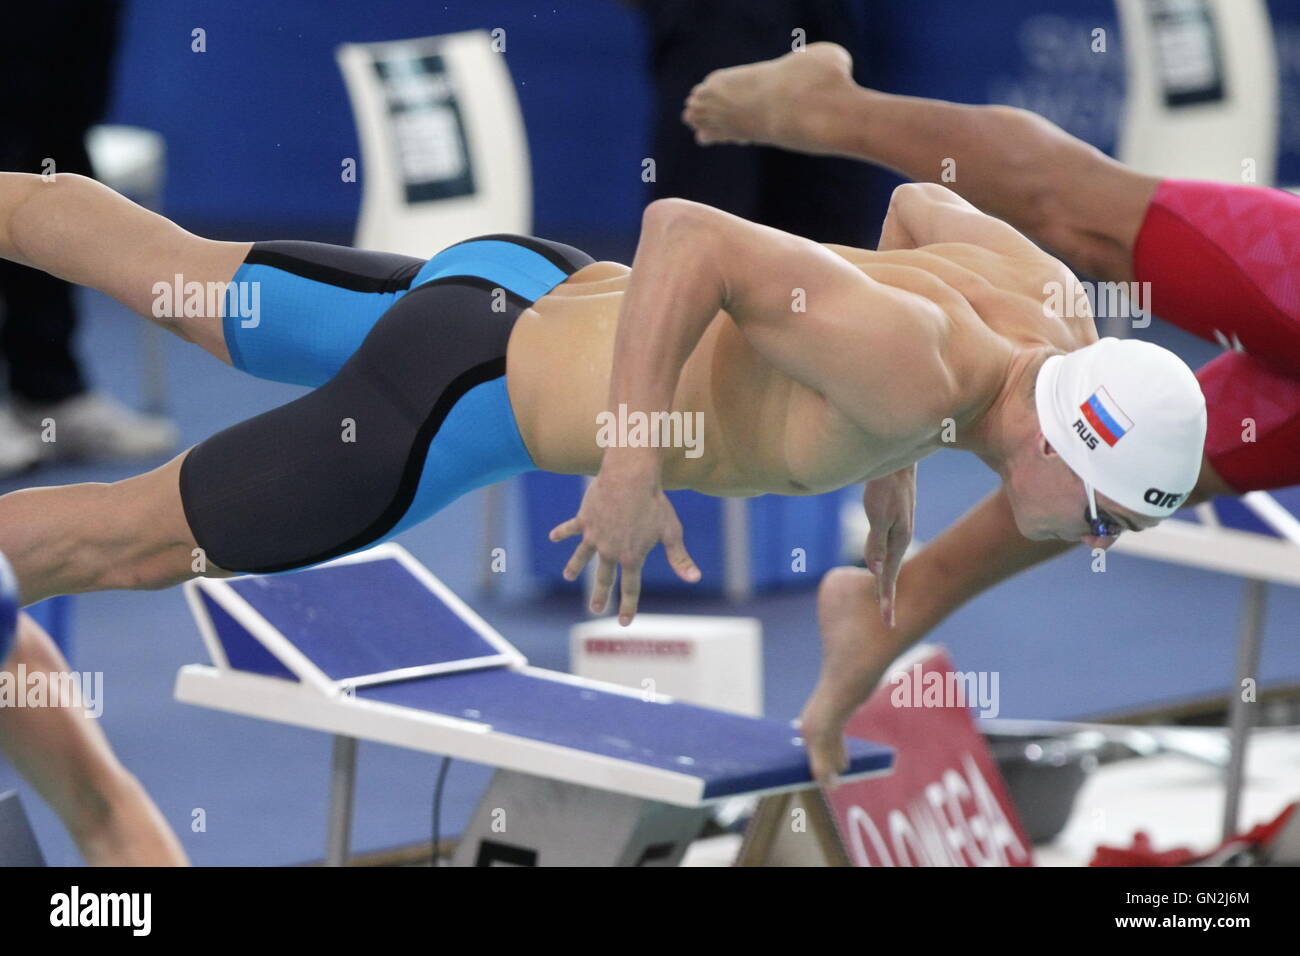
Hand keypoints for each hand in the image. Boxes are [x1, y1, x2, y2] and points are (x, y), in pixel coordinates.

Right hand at [549, 462, 699, 624]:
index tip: (625, 622)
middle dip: (600, 595)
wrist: (630, 478)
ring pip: (582, 556)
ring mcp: (594, 535)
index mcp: (631, 557)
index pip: (630, 588)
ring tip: (568, 576)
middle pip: (603, 578)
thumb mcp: (671, 532)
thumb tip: (695, 579)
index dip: (628, 606)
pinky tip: (553, 537)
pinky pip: (570, 528)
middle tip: (595, 609)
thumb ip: (680, 558)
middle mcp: (609, 551)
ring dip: (574, 567)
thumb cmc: (654, 503)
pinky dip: (561, 532)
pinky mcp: (584, 519)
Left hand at [862, 464, 915, 627]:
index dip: (886, 600)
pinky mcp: (890, 519)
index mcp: (899, 540)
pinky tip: (878, 564)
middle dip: (886, 596)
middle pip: (889, 573)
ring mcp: (896, 529)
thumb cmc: (885, 484)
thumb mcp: (878, 514)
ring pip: (884, 559)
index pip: (889, 577)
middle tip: (886, 620)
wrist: (895, 459)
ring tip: (882, 600)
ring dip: (883, 580)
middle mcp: (900, 538)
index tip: (887, 624)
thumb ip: (876, 542)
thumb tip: (876, 570)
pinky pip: (882, 547)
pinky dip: (880, 560)